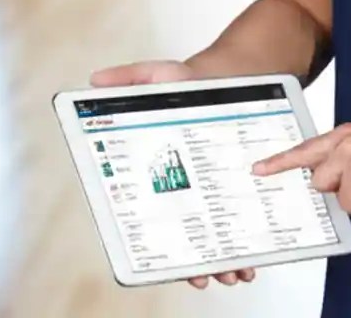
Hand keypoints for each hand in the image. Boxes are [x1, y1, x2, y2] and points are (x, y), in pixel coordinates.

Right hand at [88, 59, 255, 288]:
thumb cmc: (191, 82)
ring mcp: (213, 190)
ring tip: (237, 273)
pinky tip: (256, 257)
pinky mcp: (239, 184)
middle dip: (199, 262)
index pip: (156, 216)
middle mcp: (185, 188)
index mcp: (160, 174)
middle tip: (211, 276)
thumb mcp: (158, 74)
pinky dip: (249, 242)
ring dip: (226, 260)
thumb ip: (128, 77)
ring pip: (216, 237)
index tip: (172, 263)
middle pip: (188, 236)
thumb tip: (94, 81)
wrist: (235, 78)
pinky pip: (242, 221)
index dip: (162, 246)